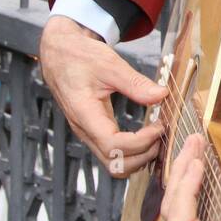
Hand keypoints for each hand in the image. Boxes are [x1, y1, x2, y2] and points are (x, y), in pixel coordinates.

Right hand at [39, 15, 167, 176]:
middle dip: (143, 155)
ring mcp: (88, 134)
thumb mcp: (109, 64)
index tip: (159, 126)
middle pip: (115, 165)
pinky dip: (133, 152)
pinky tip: (147, 134)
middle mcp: (85, 130)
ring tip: (156, 134)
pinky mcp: (93, 131)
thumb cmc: (79, 56)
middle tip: (161, 133)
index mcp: (85, 115)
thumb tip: (161, 95)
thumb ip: (135, 83)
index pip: (114, 147)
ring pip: (115, 164)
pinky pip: (114, 154)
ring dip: (139, 157)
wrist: (58, 54)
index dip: (141, 142)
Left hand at [161, 132, 220, 220]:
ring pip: (177, 214)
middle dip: (180, 174)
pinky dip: (189, 189)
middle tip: (194, 142)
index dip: (185, 191)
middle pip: (174, 215)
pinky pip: (188, 214)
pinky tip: (198, 168)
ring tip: (194, 148)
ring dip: (182, 178)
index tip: (198, 162)